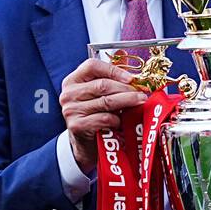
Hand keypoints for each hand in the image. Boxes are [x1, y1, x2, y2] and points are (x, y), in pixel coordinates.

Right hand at [59, 57, 148, 172]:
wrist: (84, 143)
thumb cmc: (95, 116)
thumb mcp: (99, 97)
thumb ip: (111, 85)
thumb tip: (136, 79)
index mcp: (73, 81)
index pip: (92, 66)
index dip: (113, 70)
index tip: (131, 78)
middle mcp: (68, 94)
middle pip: (102, 84)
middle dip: (126, 88)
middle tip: (141, 93)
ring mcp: (71, 110)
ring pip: (106, 101)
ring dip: (127, 102)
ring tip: (140, 102)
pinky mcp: (77, 126)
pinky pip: (105, 118)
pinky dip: (117, 119)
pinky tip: (122, 121)